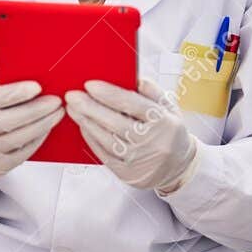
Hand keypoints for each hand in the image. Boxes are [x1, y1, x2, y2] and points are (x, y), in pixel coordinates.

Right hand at [0, 68, 64, 178]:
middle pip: (11, 120)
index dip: (17, 92)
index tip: (37, 86)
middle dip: (37, 109)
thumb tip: (4, 67)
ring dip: (43, 124)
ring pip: (20, 138)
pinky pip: (24, 152)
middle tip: (56, 100)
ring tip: (58, 112)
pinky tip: (48, 128)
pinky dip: (39, 139)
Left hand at [64, 79, 199, 192]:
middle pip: (115, 122)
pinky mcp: (129, 173)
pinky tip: (84, 127)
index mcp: (163, 121)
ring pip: (107, 139)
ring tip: (73, 109)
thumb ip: (152, 91)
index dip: (109, 94)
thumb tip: (136, 78)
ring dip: (87, 122)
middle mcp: (151, 141)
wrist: (179, 166)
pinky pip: (105, 155)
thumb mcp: (169, 108)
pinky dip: (92, 140)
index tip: (90, 85)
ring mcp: (139, 160)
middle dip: (90, 107)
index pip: (132, 104)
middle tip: (72, 96)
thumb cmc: (169, 131)